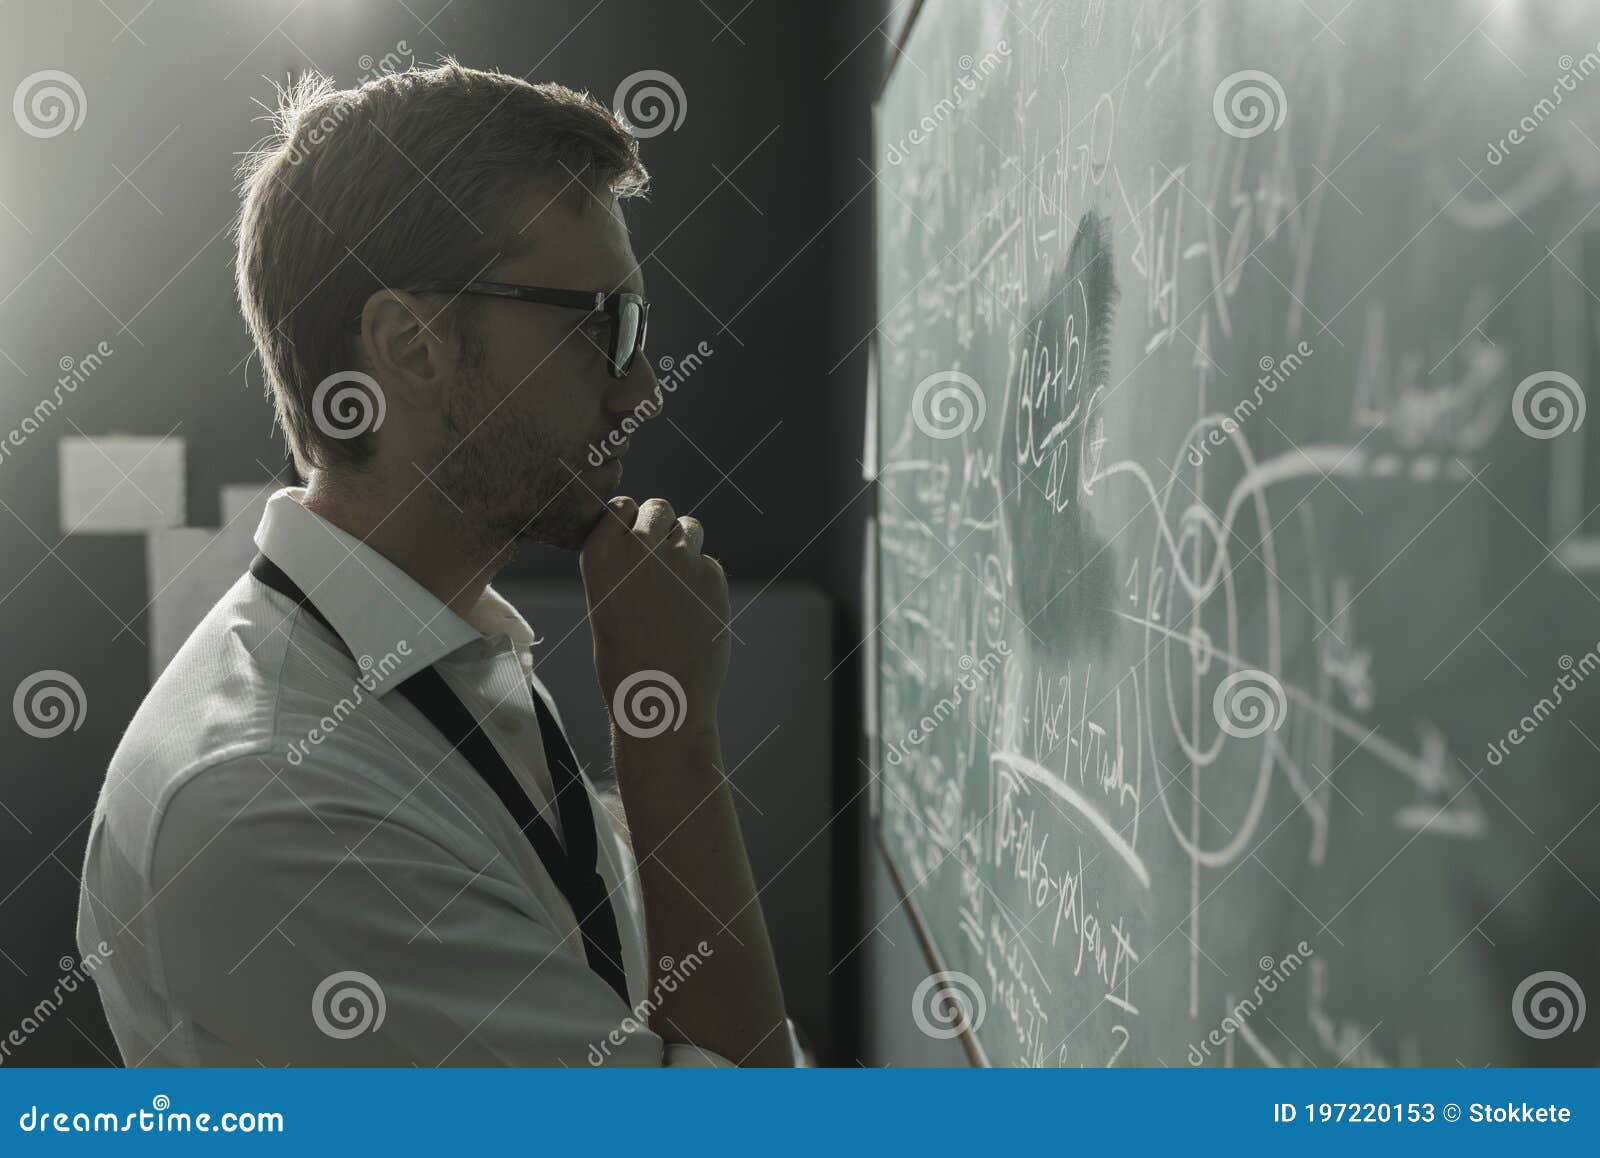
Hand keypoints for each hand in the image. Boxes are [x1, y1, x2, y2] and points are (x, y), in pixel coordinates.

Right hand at [579, 496, 730, 742]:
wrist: (663, 698)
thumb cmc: (624, 657)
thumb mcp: (604, 601)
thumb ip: (623, 561)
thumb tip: (648, 531)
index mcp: (601, 552)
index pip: (621, 505)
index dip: (629, 521)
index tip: (631, 541)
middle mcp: (639, 547)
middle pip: (659, 507)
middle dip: (660, 526)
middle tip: (658, 561)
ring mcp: (680, 558)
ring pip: (690, 527)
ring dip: (685, 546)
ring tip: (676, 588)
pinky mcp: (712, 575)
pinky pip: (708, 562)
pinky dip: (703, 580)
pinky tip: (692, 612)